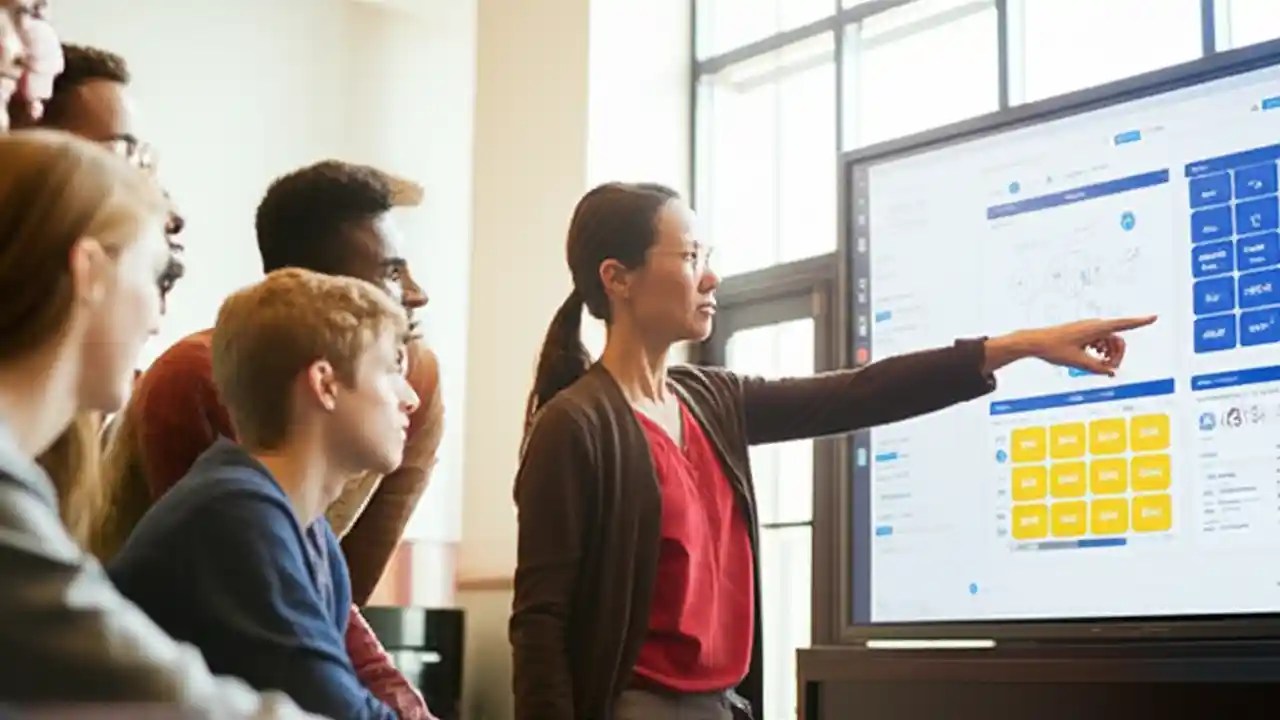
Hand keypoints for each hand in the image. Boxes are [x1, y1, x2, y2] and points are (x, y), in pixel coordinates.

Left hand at [983, 316, 1157, 375]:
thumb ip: (1097, 368)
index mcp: (1095, 328)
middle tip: (1108, 370)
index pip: (1122, 324)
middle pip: (1118, 340)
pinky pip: (1101, 341)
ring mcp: (1089, 329)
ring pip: (1109, 341)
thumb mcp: (1078, 362)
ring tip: (1100, 366)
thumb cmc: (1055, 349)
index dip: (1139, 322)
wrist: (1035, 342)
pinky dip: (1102, 351)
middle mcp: (1094, 326)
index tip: (1154, 317)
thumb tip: (1111, 372)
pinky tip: (1095, 359)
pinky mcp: (1084, 333)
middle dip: (1118, 355)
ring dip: (1109, 355)